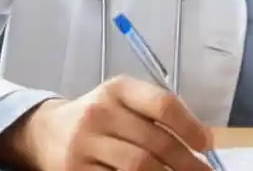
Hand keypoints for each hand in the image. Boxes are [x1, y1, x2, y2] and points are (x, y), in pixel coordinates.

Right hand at [0, 76, 214, 170]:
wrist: (45, 132)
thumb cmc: (99, 117)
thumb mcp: (123, 102)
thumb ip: (156, 115)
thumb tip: (202, 143)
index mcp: (118, 89)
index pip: (163, 105)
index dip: (191, 127)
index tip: (207, 144)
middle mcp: (100, 113)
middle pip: (155, 143)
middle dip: (187, 162)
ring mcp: (85, 144)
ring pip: (139, 167)